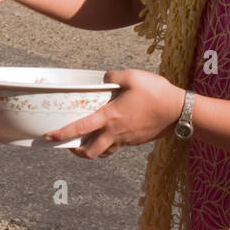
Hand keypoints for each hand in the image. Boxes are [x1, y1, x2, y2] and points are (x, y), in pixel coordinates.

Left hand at [45, 68, 185, 157]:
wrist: (179, 111)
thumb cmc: (156, 92)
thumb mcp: (133, 76)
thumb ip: (113, 76)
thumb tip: (103, 78)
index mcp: (110, 116)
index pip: (80, 128)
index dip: (63, 134)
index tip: (50, 136)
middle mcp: (115, 132)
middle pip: (90, 152)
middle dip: (76, 153)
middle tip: (69, 146)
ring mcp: (126, 139)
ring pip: (104, 153)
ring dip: (93, 150)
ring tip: (87, 142)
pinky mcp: (135, 142)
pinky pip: (117, 147)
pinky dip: (109, 145)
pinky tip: (109, 134)